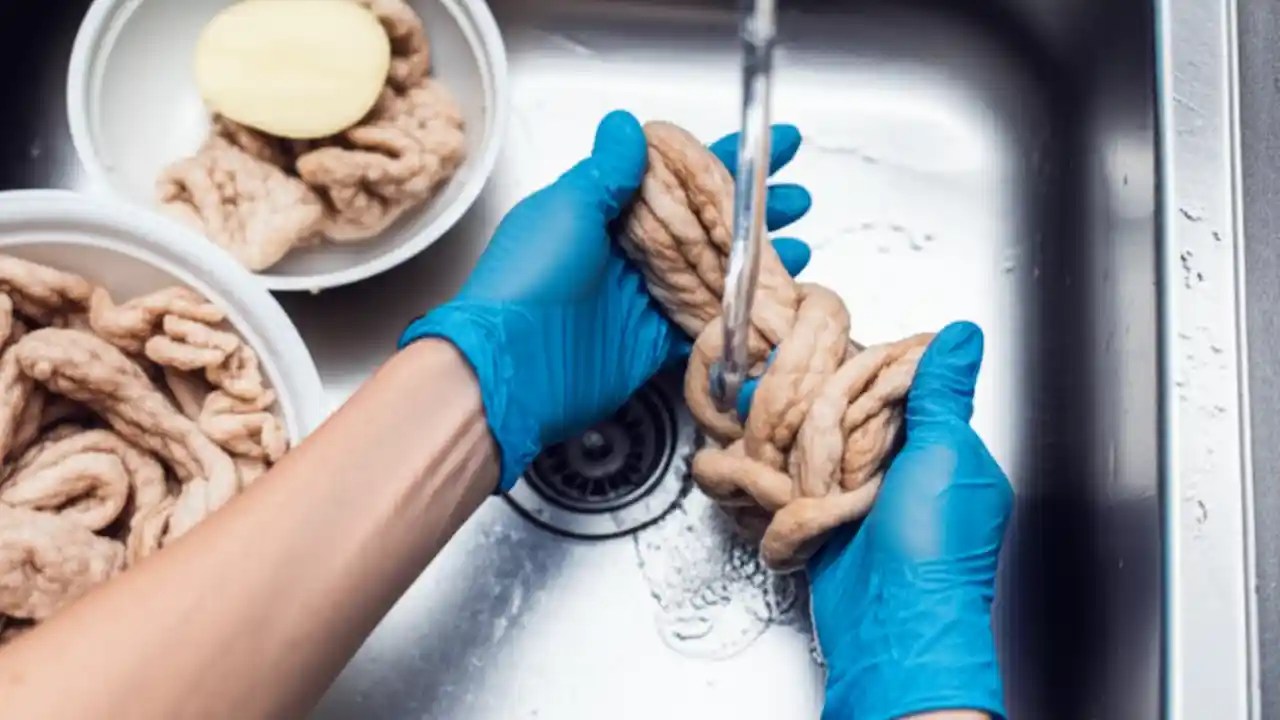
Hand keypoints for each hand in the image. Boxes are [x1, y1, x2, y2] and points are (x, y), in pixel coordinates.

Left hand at [400, 110, 812, 489]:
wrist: (512, 368)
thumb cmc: (528, 282)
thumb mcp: (568, 209)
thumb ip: (607, 172)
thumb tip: (628, 127)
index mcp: (602, 211)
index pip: (674, 174)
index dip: (723, 159)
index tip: (770, 146)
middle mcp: (625, 251)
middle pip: (702, 222)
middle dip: (752, 209)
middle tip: (795, 198)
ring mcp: (640, 298)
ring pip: (711, 269)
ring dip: (755, 257)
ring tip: (799, 245)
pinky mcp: (651, 342)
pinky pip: (703, 320)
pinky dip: (738, 309)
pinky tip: (771, 298)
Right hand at [808, 322, 1012, 719]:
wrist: (890, 623)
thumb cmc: (933, 547)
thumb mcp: (945, 452)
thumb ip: (944, 392)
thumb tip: (961, 335)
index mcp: (954, 458)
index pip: (915, 396)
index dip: (881, 374)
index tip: (852, 354)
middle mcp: (915, 479)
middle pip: (870, 420)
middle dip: (840, 406)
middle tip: (810, 389)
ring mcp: (874, 504)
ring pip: (838, 450)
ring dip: (815, 440)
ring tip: (788, 418)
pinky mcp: (837, 526)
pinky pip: (813, 486)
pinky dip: (797, 472)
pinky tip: (780, 454)